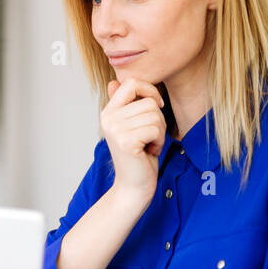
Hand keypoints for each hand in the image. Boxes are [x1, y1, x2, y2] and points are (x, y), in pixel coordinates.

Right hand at [101, 77, 165, 210]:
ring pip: (154, 115)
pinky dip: (158, 141)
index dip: (149, 90)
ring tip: (148, 144)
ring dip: (159, 132)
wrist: (133, 185)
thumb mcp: (131, 126)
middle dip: (158, 119)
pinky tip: (149, 151)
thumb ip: (124, 105)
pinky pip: (155, 129)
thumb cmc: (138, 156)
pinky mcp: (125, 141)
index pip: (130, 83)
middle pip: (148, 101)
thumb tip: (114, 82)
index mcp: (108, 112)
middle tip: (149, 137)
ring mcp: (115, 129)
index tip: (156, 105)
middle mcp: (108, 118)